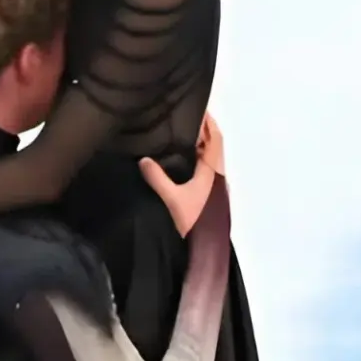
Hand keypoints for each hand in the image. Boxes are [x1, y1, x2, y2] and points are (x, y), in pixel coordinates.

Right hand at [139, 112, 224, 236]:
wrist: (204, 252)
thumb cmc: (192, 223)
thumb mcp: (171, 199)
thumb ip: (157, 178)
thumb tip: (143, 159)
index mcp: (213, 171)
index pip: (215, 138)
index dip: (208, 122)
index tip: (197, 108)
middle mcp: (217, 176)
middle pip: (213, 147)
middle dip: (201, 132)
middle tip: (181, 120)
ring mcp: (214, 188)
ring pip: (209, 159)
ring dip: (198, 147)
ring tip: (177, 136)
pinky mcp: (208, 198)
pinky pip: (204, 171)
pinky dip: (195, 160)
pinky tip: (179, 163)